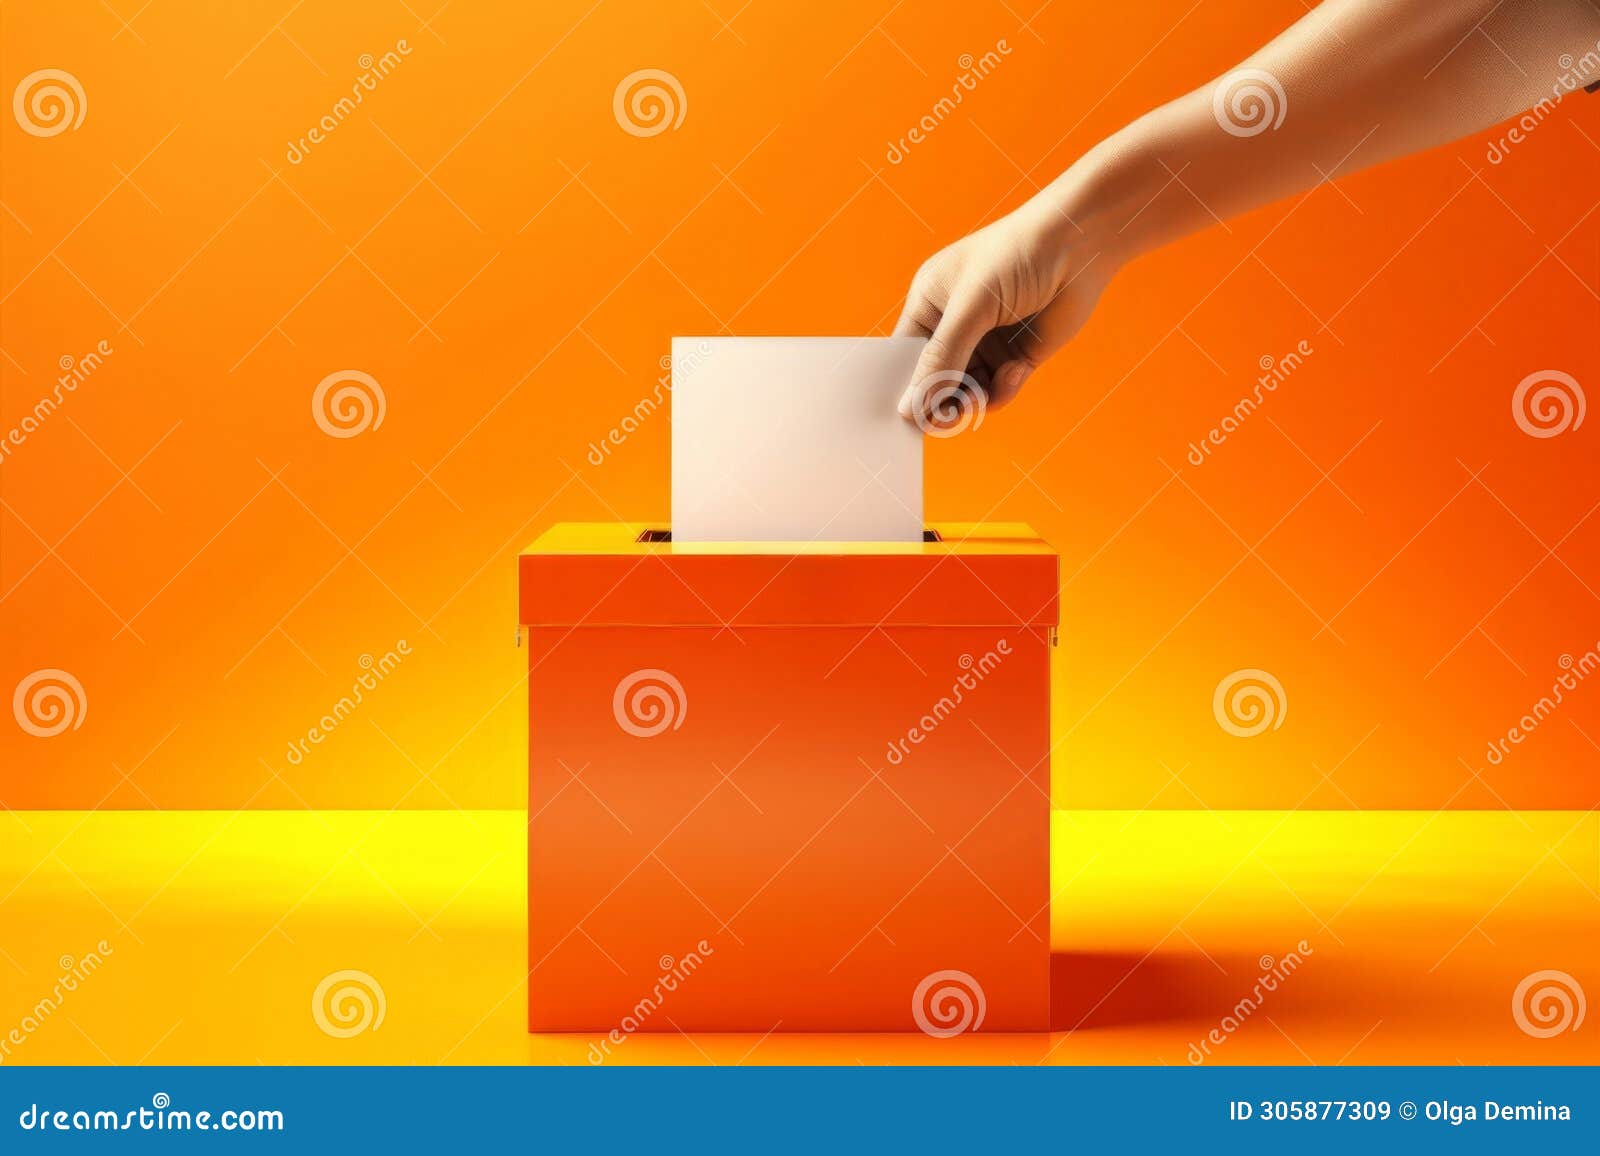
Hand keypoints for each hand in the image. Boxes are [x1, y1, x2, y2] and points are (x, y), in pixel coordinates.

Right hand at [894, 199, 1114, 430]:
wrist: (1080, 244)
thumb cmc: (1016, 256)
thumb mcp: (971, 306)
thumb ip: (941, 357)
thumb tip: (908, 409)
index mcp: (930, 304)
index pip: (905, 356)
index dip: (904, 387)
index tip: (907, 418)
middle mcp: (954, 325)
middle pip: (933, 380)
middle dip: (940, 400)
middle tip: (949, 416)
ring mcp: (986, 342)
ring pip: (966, 392)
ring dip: (973, 400)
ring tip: (981, 397)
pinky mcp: (1017, 356)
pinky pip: (998, 390)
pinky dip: (1003, 391)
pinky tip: (1016, 371)